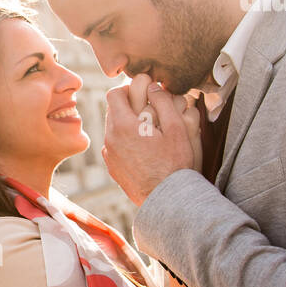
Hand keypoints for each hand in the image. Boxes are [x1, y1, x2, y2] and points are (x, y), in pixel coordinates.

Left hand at [103, 78, 196, 204]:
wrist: (166, 199)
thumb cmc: (174, 164)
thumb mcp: (176, 129)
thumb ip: (164, 102)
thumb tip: (153, 86)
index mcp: (123, 126)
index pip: (114, 94)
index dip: (128, 89)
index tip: (143, 93)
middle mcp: (110, 139)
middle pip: (112, 110)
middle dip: (128, 105)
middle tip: (148, 110)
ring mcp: (109, 154)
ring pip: (112, 128)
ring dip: (125, 123)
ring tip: (146, 129)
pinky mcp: (112, 167)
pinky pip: (113, 145)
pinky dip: (124, 141)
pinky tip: (142, 147)